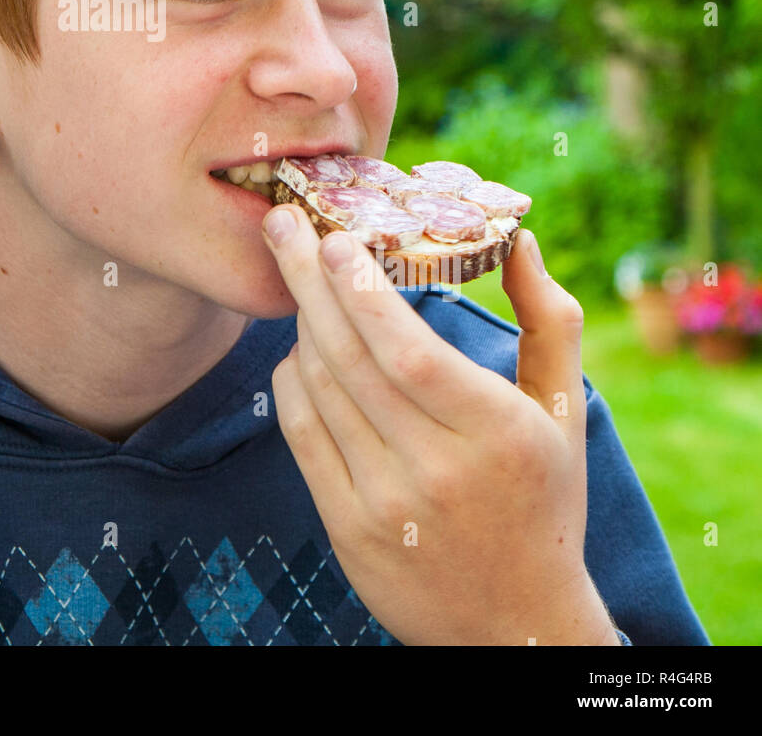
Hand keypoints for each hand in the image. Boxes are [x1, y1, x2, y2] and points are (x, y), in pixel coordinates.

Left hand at [265, 207, 618, 645]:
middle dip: (306, 279)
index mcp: (497, 434)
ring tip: (294, 275)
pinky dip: (290, 379)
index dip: (361, 290)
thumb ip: (549, 321)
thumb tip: (520, 237)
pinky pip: (300, 433)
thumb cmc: (544, 498)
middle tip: (281, 222)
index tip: (333, 237)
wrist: (516, 623)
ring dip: (300, 322)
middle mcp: (437, 471)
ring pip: (319, 390)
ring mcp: (386, 505)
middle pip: (350, 359)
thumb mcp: (565, 411)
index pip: (409, 351)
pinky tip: (297, 345)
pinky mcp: (347, 529)